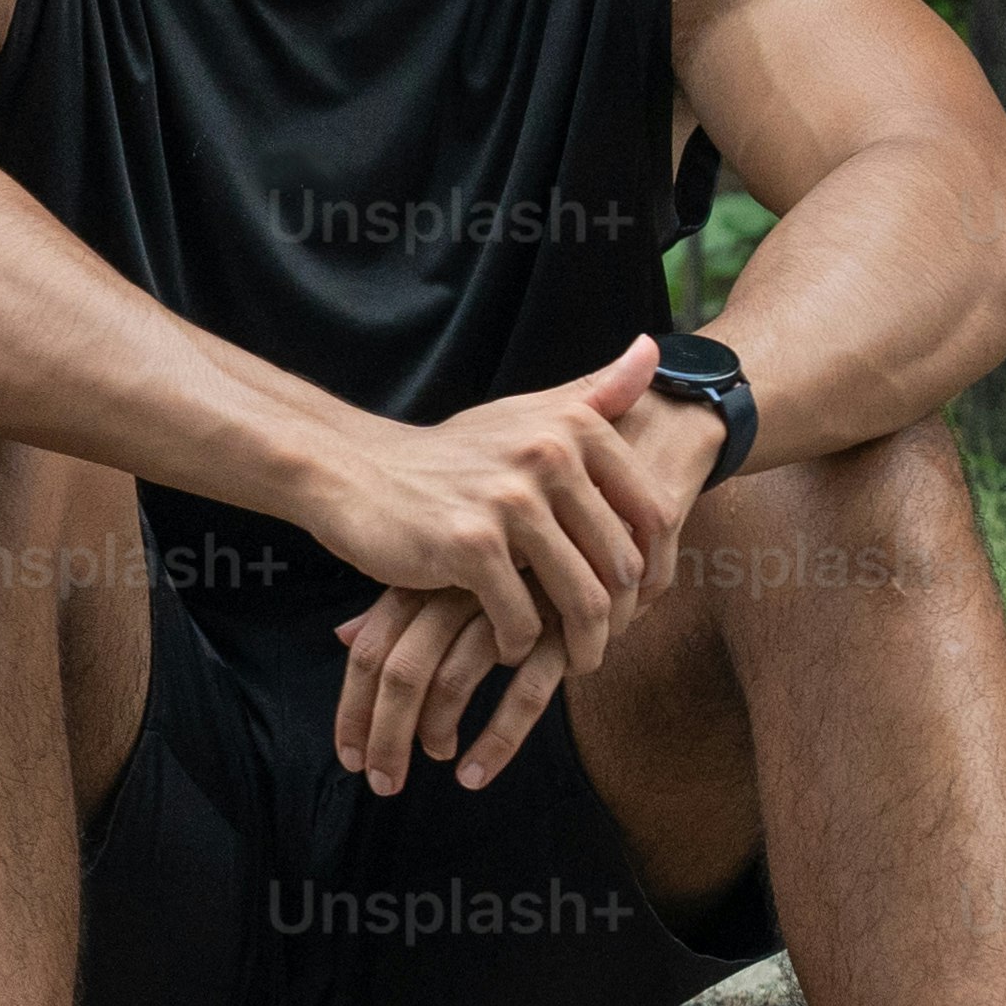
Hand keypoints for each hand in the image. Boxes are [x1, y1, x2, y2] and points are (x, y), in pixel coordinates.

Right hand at [318, 341, 714, 792]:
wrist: (350, 472)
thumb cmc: (447, 456)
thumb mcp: (523, 415)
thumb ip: (594, 391)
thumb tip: (654, 348)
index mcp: (572, 427)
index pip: (652, 514)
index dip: (654, 566)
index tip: (636, 597)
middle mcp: (547, 457)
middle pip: (620, 562)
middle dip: (618, 616)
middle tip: (602, 641)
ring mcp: (509, 501)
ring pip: (580, 597)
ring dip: (579, 643)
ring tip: (569, 657)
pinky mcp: (469, 546)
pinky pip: (521, 617)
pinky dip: (520, 643)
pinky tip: (509, 647)